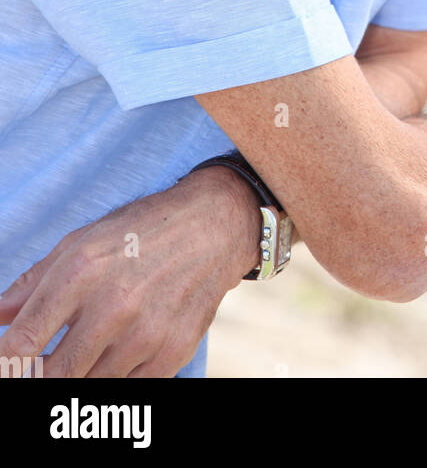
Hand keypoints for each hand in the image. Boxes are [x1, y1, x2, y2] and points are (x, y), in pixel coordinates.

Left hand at [0, 166, 260, 377]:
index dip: (6, 363)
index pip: (23, 342)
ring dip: (76, 378)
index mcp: (81, 272)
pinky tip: (112, 357)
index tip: (6, 365)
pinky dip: (111, 381)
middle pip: (52, 375)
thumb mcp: (81, 241)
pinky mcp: (170, 354)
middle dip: (37, 376)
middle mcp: (113, 306)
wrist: (213, 227)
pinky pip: (125, 391)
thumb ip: (32, 283)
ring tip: (82, 354)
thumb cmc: (140, 232)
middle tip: (41, 366)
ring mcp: (144, 335)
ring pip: (87, 388)